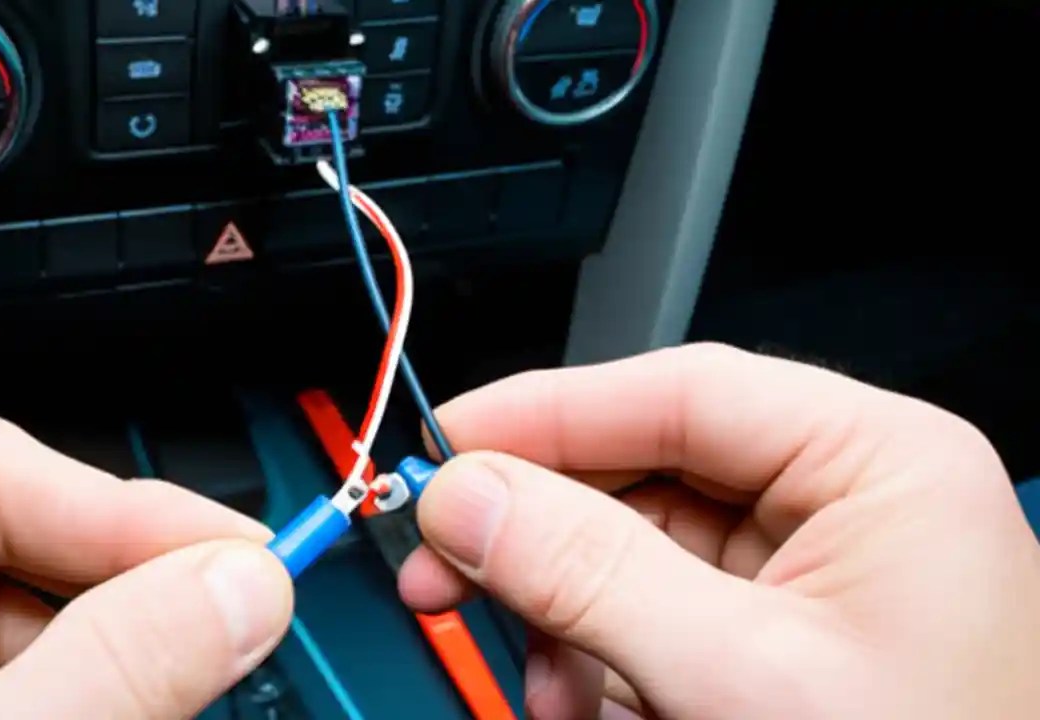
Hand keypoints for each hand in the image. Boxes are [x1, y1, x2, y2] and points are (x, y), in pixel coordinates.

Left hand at [0, 418, 292, 718]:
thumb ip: (113, 668)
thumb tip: (241, 588)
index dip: (133, 511)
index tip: (242, 564)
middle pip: (17, 554)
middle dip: (136, 595)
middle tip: (233, 636)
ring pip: (21, 635)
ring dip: (119, 658)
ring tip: (191, 687)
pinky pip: (5, 695)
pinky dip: (82, 702)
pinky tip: (134, 710)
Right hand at [400, 343, 1039, 718]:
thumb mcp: (740, 680)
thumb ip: (592, 575)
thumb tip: (472, 496)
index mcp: (882, 465)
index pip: (683, 391)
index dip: (548, 411)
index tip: (448, 443)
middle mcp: (850, 504)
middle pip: (649, 470)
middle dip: (541, 529)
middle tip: (444, 561)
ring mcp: (813, 575)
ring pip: (639, 547)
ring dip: (563, 609)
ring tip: (533, 680)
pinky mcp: (779, 639)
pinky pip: (657, 612)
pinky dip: (598, 655)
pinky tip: (578, 700)